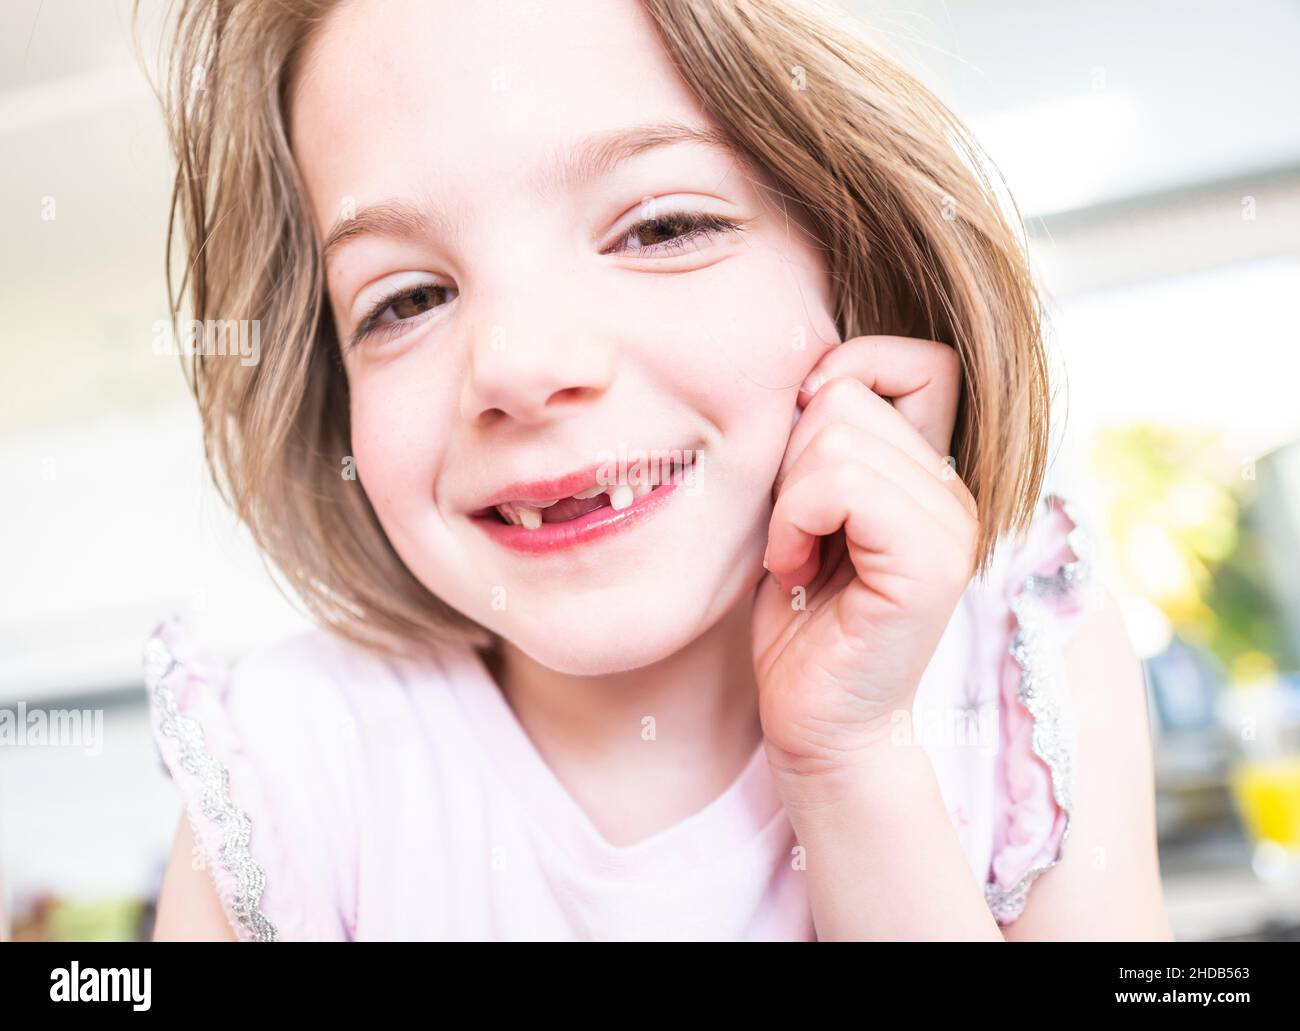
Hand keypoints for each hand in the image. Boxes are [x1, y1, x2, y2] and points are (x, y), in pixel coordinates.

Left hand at [752, 335, 978, 789]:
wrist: (815, 722)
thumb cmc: (798, 617)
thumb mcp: (802, 504)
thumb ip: (824, 439)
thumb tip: (810, 371)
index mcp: (933, 470)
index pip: (918, 358)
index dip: (849, 375)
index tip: (802, 451)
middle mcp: (956, 489)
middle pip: (851, 390)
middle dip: (791, 456)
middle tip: (796, 530)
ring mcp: (952, 524)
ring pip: (838, 433)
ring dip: (787, 498)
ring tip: (798, 555)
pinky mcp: (931, 563)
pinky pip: (842, 483)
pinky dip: (794, 521)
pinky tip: (797, 571)